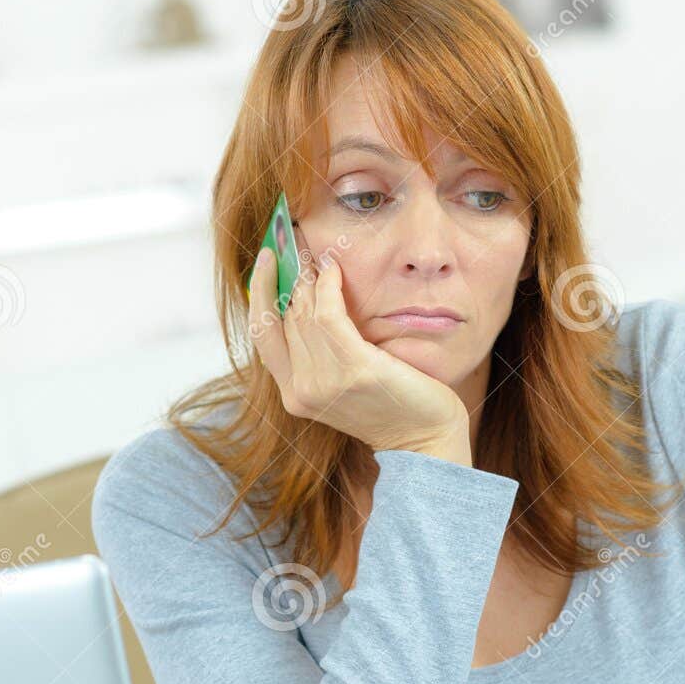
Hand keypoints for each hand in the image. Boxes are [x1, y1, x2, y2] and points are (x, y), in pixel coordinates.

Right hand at [247, 232, 470, 464]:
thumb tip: (305, 296)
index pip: (262, 334)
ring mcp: (325, 383)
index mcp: (293, 395)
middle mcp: (302, 391)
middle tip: (300, 244)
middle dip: (290, 274)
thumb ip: (320, 352)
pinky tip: (336, 270)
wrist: (424, 438)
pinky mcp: (354, 370)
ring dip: (311, 276)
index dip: (260, 289)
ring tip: (322, 256)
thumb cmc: (390, 404)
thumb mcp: (342, 382)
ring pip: (305, 311)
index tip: (267, 257)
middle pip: (285, 315)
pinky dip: (330, 286)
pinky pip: (329, 313)